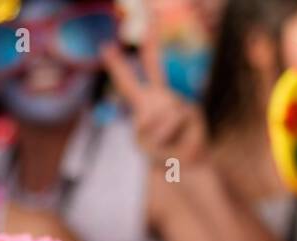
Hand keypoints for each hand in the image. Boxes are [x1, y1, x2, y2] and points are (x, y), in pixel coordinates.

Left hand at [101, 32, 208, 167]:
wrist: (185, 168)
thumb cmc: (162, 156)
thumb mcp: (143, 144)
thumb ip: (147, 125)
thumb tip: (169, 111)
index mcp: (143, 104)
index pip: (127, 81)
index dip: (117, 65)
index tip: (105, 47)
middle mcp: (160, 96)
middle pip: (153, 63)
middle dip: (151, 39)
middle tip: (152, 12)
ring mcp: (177, 100)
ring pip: (160, 109)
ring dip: (157, 134)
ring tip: (164, 145)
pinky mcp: (192, 110)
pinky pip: (173, 118)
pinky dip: (168, 134)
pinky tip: (175, 142)